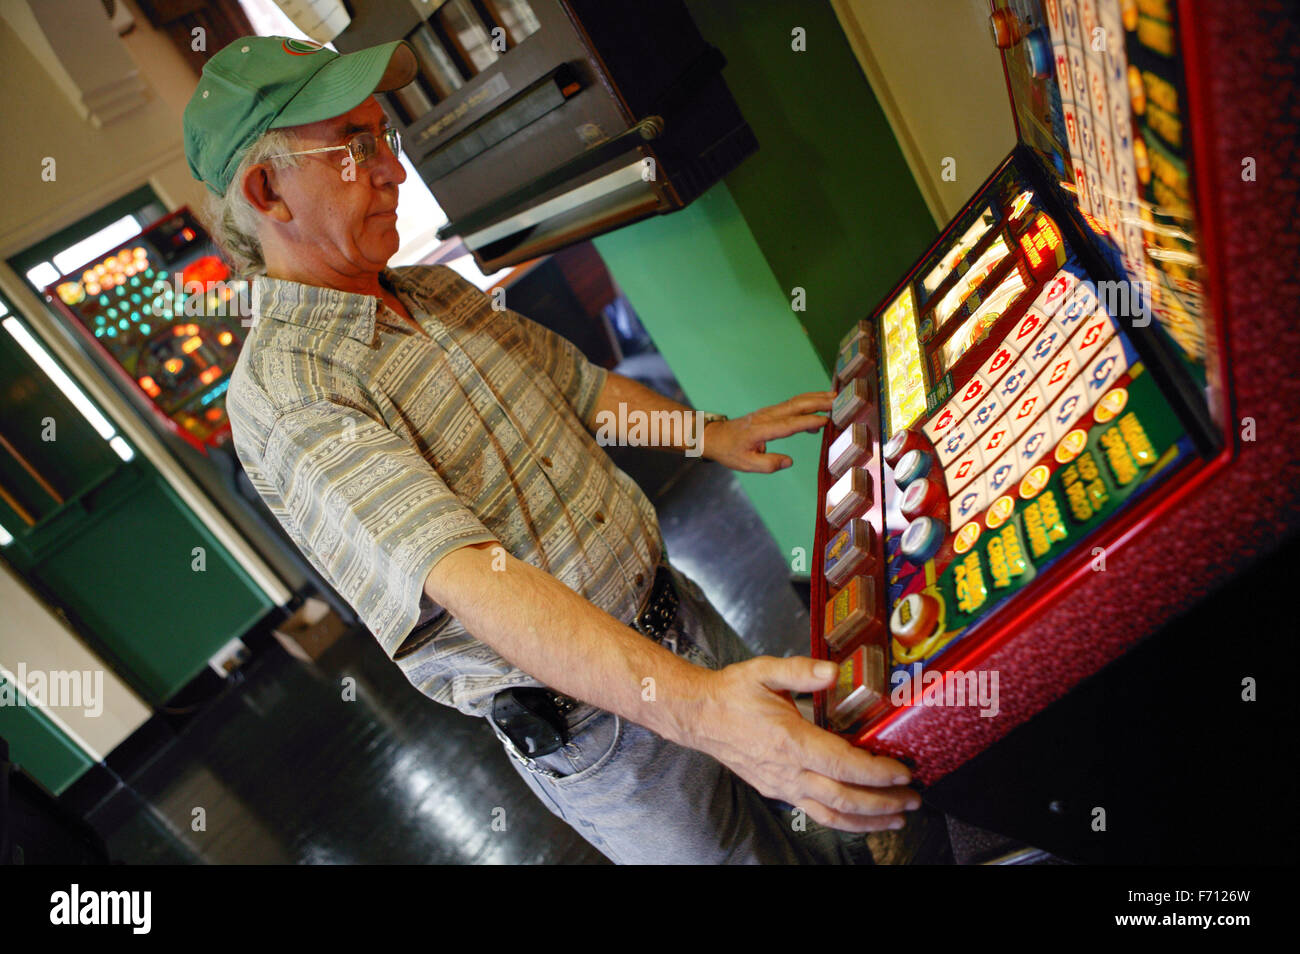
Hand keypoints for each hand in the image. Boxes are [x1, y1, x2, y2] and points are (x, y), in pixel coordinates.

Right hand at [685, 656, 919, 831]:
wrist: (698, 716)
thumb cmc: (731, 694)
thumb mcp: (763, 671)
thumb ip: (800, 670)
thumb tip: (833, 671)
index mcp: (789, 741)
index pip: (842, 764)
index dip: (877, 772)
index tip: (903, 771)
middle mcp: (787, 771)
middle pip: (844, 798)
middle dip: (883, 802)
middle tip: (913, 797)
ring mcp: (782, 786)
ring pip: (831, 815)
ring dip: (868, 820)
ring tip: (897, 818)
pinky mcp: (777, 791)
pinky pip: (816, 814)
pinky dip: (844, 821)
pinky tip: (861, 818)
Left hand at [702, 391, 834, 471]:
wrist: (715, 436)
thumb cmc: (730, 451)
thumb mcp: (746, 464)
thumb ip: (768, 464)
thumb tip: (788, 461)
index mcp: (761, 430)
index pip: (788, 425)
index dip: (807, 423)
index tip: (826, 421)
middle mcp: (767, 416)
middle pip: (796, 406)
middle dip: (818, 402)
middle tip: (839, 401)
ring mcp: (770, 411)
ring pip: (796, 401)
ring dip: (816, 398)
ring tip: (835, 397)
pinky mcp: (772, 411)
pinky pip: (793, 404)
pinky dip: (808, 402)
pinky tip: (821, 407)